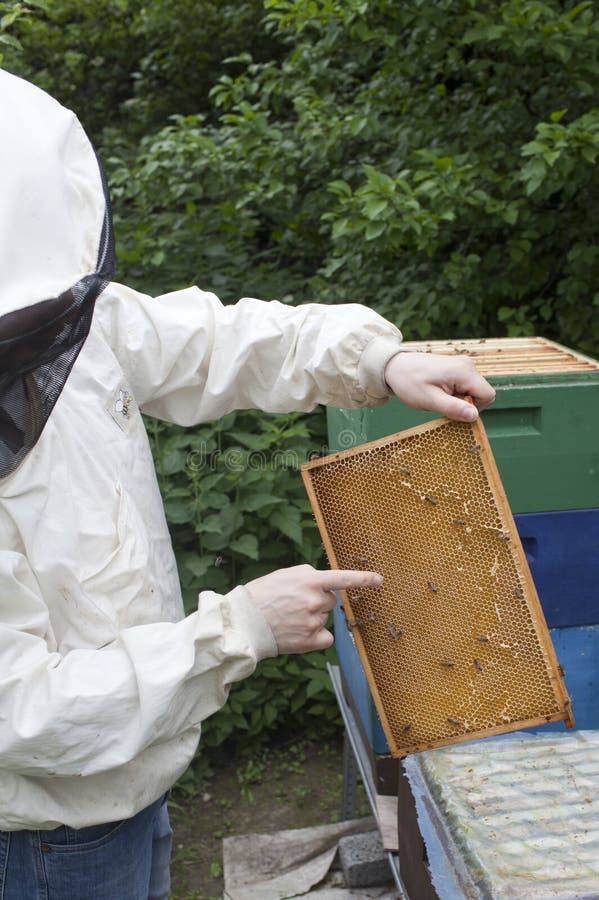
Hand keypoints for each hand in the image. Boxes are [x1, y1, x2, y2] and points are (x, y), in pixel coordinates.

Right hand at [245, 564, 382, 653]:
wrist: (244, 622)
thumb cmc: (262, 595)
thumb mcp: (285, 575)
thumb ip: (309, 576)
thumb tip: (327, 585)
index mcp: (309, 580)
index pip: (342, 579)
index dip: (363, 579)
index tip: (379, 580)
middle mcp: (315, 600)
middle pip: (331, 601)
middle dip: (318, 601)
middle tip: (295, 604)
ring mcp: (313, 622)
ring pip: (325, 618)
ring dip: (313, 618)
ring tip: (289, 618)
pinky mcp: (310, 641)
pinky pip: (326, 638)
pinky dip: (316, 637)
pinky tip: (299, 633)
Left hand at [384, 351, 495, 421]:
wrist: (394, 366)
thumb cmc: (409, 382)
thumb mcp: (430, 400)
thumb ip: (454, 408)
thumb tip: (474, 416)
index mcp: (464, 371)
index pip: (488, 395)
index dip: (474, 408)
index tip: (453, 408)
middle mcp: (468, 365)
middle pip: (481, 393)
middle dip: (465, 404)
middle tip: (442, 402)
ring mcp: (463, 365)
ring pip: (473, 391)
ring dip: (458, 399)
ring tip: (438, 396)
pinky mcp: (457, 368)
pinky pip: (465, 386)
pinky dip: (455, 393)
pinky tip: (438, 391)